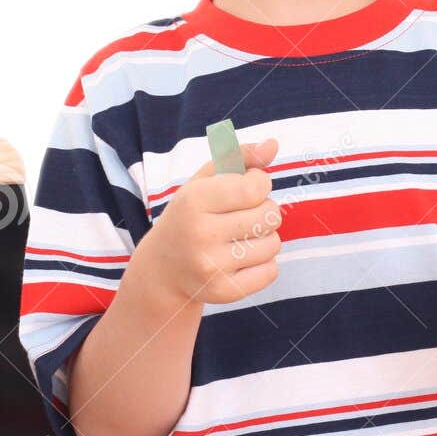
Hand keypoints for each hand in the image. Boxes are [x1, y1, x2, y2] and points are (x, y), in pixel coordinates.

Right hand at [129, 137, 283, 306]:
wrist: (163, 269)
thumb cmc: (191, 215)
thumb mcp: (204, 181)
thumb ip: (239, 157)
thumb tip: (273, 143)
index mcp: (193, 201)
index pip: (256, 186)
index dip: (259, 183)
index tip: (245, 188)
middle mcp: (200, 234)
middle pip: (269, 214)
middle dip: (263, 210)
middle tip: (241, 216)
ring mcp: (212, 266)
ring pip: (274, 243)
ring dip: (264, 238)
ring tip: (239, 238)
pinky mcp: (224, 291)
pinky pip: (271, 271)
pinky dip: (264, 264)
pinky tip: (240, 260)